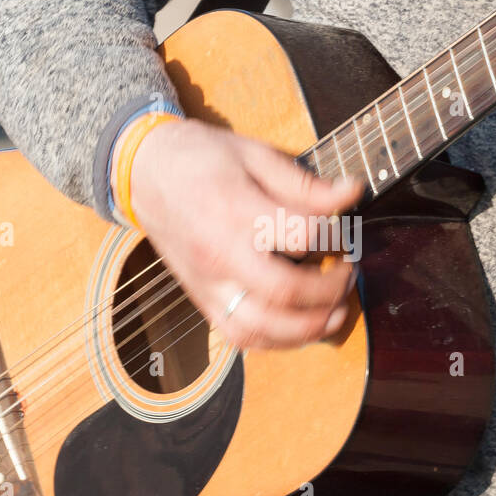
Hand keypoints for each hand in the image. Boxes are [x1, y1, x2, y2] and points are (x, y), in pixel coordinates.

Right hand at [128, 118, 364, 349]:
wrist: (144, 173)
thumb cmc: (202, 158)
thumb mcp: (255, 154)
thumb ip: (304, 183)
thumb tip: (351, 193)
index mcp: (236, 211)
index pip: (301, 236)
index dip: (337, 236)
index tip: (348, 230)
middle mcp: (220, 254)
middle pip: (284, 291)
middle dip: (329, 291)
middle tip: (349, 273)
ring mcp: (208, 284)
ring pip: (262, 328)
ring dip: (309, 328)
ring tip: (336, 311)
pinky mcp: (202, 300)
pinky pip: (240, 337)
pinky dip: (277, 341)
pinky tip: (301, 326)